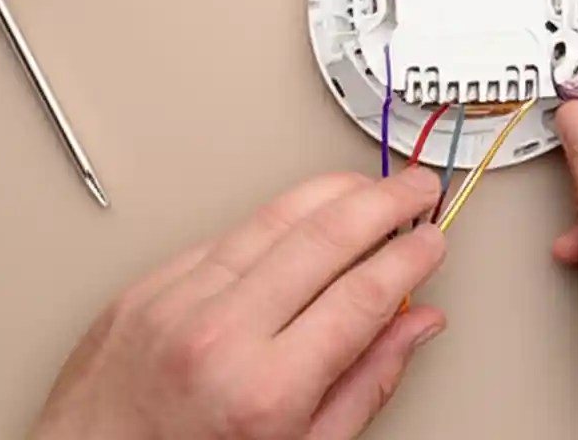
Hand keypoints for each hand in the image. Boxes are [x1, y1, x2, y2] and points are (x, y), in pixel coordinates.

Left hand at [31, 168, 447, 439]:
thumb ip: (365, 384)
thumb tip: (415, 327)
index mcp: (264, 391)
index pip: (363, 294)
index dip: (412, 257)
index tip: (433, 240)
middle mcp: (217, 336)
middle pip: (324, 236)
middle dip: (385, 200)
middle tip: (417, 187)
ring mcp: (173, 303)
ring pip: (272, 218)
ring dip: (333, 191)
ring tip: (369, 186)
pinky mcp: (145, 288)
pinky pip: (224, 236)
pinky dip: (273, 219)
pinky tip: (301, 215)